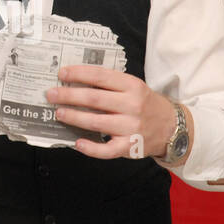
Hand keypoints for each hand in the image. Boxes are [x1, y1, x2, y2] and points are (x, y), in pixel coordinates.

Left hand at [45, 64, 184, 159]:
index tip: (61, 73)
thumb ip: (111, 84)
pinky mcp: (129, 147)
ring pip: (96, 122)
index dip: (79, 73)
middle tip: (51, 94)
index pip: (101, 76)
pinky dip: (90, 148)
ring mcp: (131, 127)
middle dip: (69, 96)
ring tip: (59, 113)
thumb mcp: (134, 88)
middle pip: (94, 98)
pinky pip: (106, 150)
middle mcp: (132, 105)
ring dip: (74, 117)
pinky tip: (77, 143)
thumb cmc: (146, 105)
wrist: (172, 128)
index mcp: (132, 86)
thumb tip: (77, 80)